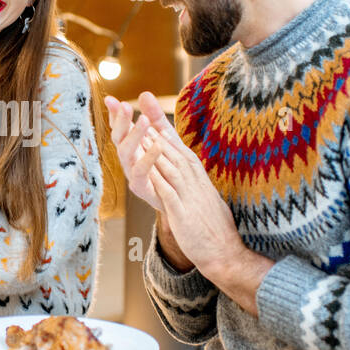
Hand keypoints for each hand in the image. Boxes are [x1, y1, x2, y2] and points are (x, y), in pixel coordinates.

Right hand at [105, 93, 172, 211]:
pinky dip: (147, 157)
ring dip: (133, 136)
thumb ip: (156, 118)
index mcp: (132, 147)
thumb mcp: (167, 138)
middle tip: (125, 105)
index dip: (115, 115)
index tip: (111, 100)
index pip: (120, 128)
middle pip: (118, 138)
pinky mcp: (142, 188)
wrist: (185, 202)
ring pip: (125, 153)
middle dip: (120, 122)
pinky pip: (139, 172)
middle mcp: (129, 160)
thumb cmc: (172, 169)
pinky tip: (157, 143)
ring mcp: (133, 174)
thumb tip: (144, 93)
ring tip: (143, 120)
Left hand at [142, 109, 259, 291]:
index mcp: (194, 169)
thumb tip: (176, 160)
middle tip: (125, 106)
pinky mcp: (182, 209)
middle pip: (165, 145)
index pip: (173, 140)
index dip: (156, 120)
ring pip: (165, 161)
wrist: (224, 249)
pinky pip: (165, 188)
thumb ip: (186, 173)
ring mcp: (187, 191)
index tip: (143, 100)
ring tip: (130, 125)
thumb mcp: (198, 190)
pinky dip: (154, 173)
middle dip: (144, 125)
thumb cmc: (210, 221)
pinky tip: (141, 163)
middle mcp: (191, 175)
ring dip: (147, 143)